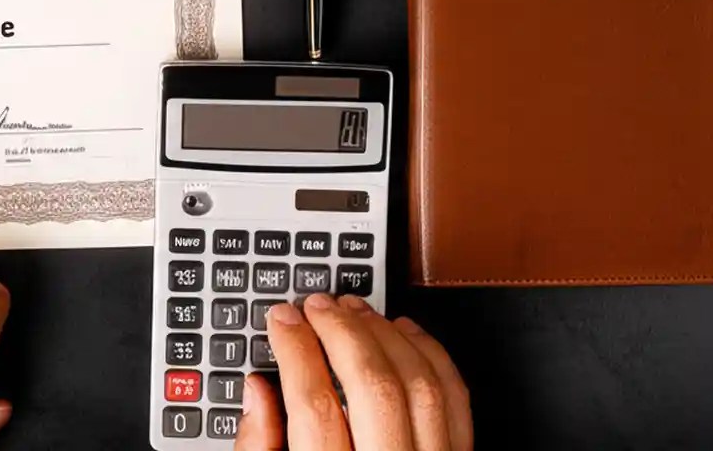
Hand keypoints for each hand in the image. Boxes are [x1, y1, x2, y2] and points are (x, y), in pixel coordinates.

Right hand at [236, 294, 471, 450]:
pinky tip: (404, 333)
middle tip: (315, 306)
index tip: (281, 320)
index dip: (295, 350)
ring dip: (385, 334)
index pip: (314, 406)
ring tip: (354, 311)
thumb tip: (257, 391)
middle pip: (373, 387)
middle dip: (340, 332)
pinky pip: (456, 401)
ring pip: (420, 386)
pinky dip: (431, 356)